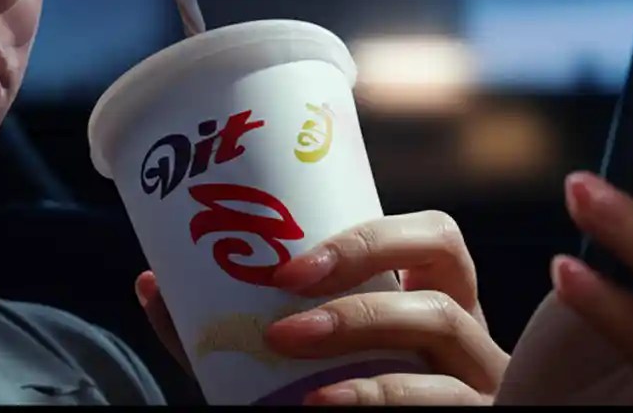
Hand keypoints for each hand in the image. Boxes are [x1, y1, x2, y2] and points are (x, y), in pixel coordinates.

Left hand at [136, 210, 509, 404]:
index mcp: (429, 298)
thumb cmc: (324, 399)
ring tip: (285, 341)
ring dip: (359, 324)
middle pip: (445, 265)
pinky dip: (375, 395)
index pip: (432, 236)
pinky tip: (320, 404)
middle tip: (285, 291)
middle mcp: (467, 333)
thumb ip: (225, 330)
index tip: (288, 263)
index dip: (369, 238)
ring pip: (446, 326)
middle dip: (364, 269)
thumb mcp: (281, 361)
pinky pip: (442, 398)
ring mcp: (481, 382)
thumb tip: (151, 282)